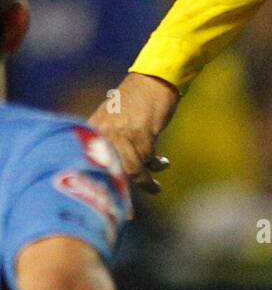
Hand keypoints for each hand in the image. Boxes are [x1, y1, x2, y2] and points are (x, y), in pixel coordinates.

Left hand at [89, 74, 178, 194]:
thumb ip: (109, 139)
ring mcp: (123, 132)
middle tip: (126, 213)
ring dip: (144, 181)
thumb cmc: (137, 98)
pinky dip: (155, 165)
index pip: (90, 165)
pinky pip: (147, 158)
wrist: (156, 76)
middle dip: (119, 194)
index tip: (107, 205)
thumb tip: (110, 169)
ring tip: (154, 187)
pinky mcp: (142, 131)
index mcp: (94, 128)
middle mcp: (104, 132)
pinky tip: (162, 164)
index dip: (100, 187)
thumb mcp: (115, 116)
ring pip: (131, 168)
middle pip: (110, 172)